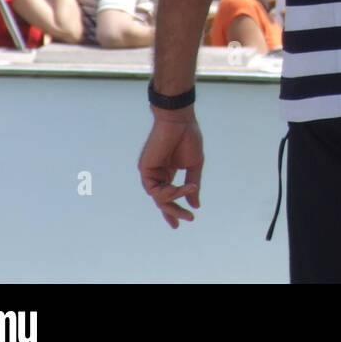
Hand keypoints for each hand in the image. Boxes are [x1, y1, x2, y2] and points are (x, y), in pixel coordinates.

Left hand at [138, 108, 203, 228]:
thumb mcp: (194, 166)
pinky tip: (177, 188)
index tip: (187, 219)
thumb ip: (192, 187)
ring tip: (190, 193)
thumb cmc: (188, 138)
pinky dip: (167, 192)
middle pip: (163, 200)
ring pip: (159, 197)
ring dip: (174, 199)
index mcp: (169, 172)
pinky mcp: (145, 170)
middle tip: (188, 219)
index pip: (169, 195)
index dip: (175, 209)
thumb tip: (195, 204)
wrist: (179, 121)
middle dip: (174, 212)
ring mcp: (151, 173)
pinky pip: (154, 190)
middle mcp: (158, 174)